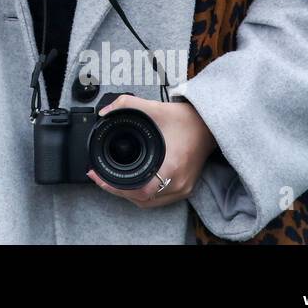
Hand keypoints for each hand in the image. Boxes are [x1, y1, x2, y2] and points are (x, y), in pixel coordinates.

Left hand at [85, 94, 216, 207]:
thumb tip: (105, 112)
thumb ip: (126, 105)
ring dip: (129, 195)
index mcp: (171, 167)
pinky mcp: (186, 188)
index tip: (98, 176)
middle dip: (117, 190)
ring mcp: (184, 188)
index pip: (140, 191)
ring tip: (111, 182)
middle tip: (99, 177)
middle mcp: (178, 183)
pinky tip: (132, 185)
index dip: (115, 187)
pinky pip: (159, 199)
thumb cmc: (186, 120)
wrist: (209, 126)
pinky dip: (143, 195)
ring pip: (150, 203)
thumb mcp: (153, 108)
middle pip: (142, 200)